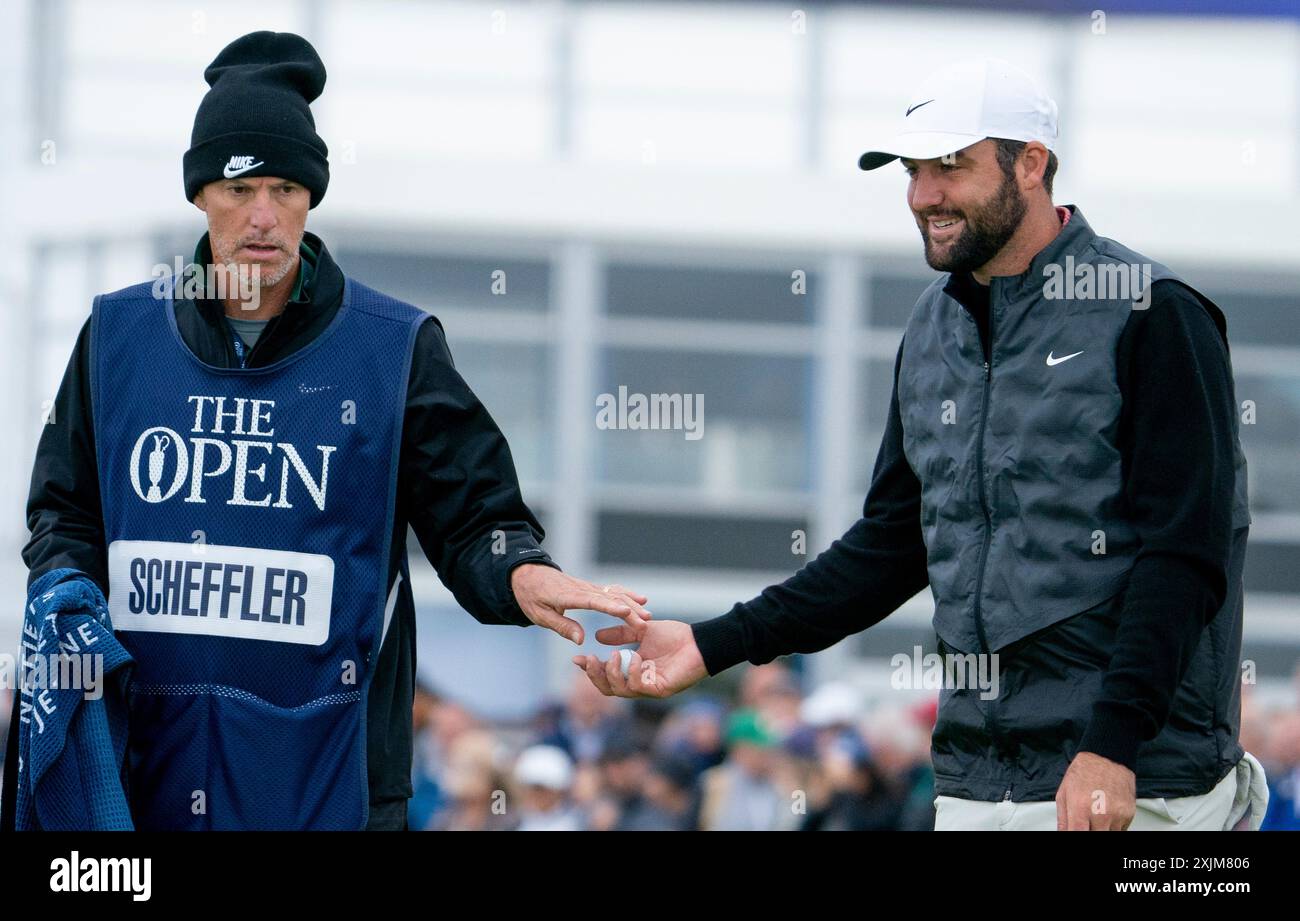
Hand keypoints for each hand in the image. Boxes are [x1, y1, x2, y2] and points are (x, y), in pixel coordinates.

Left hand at [510, 564, 650, 644]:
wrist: (528, 574)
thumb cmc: (532, 596)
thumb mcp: (540, 615)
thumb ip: (562, 626)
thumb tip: (581, 640)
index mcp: (568, 596)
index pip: (592, 601)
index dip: (610, 606)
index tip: (626, 612)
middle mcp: (581, 589)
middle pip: (609, 598)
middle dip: (629, 610)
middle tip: (645, 622)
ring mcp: (587, 586)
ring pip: (614, 593)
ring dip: (632, 603)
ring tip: (648, 615)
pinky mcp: (590, 587)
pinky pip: (611, 590)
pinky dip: (626, 594)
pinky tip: (640, 599)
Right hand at [572, 618, 706, 698]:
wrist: (699, 641)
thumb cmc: (675, 637)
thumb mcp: (641, 631)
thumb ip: (621, 634)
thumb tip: (596, 636)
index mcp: (633, 671)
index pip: (606, 676)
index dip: (590, 669)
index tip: (576, 658)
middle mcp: (639, 683)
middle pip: (608, 688)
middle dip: (594, 675)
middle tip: (588, 660)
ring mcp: (649, 688)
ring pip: (620, 690)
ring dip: (612, 673)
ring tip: (613, 656)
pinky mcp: (660, 690)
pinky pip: (639, 687)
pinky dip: (632, 673)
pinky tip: (635, 658)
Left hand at [1055, 751, 1135, 829]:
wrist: (1107, 756)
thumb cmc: (1085, 771)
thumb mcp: (1063, 793)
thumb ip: (1062, 819)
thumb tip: (1063, 833)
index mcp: (1080, 808)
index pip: (1077, 835)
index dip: (1075, 836)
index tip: (1075, 831)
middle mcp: (1101, 814)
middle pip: (1095, 837)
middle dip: (1089, 831)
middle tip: (1085, 823)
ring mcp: (1117, 815)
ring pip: (1109, 835)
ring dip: (1100, 829)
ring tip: (1095, 816)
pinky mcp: (1129, 815)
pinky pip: (1120, 830)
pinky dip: (1112, 826)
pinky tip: (1106, 813)